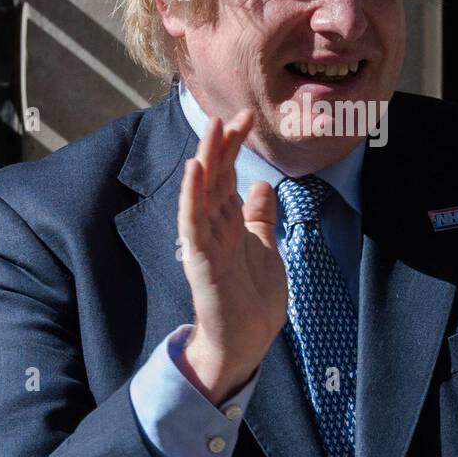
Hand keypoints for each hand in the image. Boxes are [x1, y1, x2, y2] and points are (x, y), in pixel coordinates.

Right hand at [176, 109, 288, 404]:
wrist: (245, 344)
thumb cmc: (251, 300)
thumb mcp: (265, 248)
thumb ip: (260, 218)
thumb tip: (262, 185)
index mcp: (229, 223)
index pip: (229, 174)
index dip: (235, 146)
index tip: (246, 117)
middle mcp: (214, 227)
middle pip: (215, 177)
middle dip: (223, 144)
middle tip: (232, 112)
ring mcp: (205, 242)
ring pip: (203, 193)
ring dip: (206, 160)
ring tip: (211, 129)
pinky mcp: (200, 261)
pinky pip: (193, 223)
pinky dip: (192, 196)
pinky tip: (194, 171)